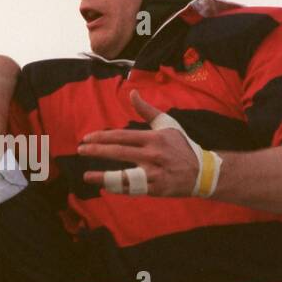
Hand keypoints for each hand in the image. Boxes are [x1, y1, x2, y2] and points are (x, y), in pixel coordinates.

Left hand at [77, 90, 201, 195]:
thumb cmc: (181, 146)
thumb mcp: (167, 125)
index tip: (87, 138)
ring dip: (103, 176)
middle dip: (97, 151)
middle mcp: (153, 156)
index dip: (102, 137)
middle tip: (80, 150)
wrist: (201, 173)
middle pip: (119, 153)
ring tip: (86, 175)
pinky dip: (118, 188)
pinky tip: (105, 186)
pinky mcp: (155, 189)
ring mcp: (154, 174)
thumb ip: (147, 110)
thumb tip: (132, 93)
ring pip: (124, 175)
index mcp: (154, 139)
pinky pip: (132, 189)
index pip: (122, 136)